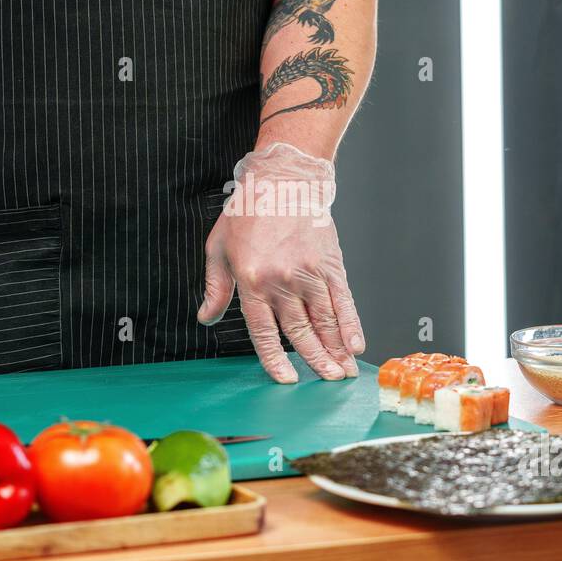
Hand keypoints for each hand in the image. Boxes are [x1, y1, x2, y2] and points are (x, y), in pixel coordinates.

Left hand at [197, 144, 365, 382]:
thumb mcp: (218, 247)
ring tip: (345, 372)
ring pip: (325, 321)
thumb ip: (215, 287)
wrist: (283, 178)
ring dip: (336, 350)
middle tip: (328, 382)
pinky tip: (356, 344)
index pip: (265, 332)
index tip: (287, 380)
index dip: (276, 360)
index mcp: (252, 281)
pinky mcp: (330, 264)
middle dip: (315, 361)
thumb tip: (205, 318)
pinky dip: (351, 324)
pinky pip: (343, 300)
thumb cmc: (248, 211)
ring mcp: (309, 274)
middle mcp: (282, 281)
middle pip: (300, 332)